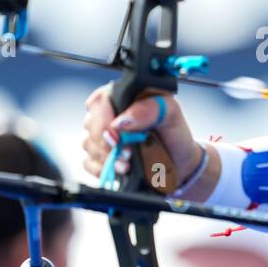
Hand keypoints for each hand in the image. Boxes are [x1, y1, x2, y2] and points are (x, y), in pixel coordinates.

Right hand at [82, 83, 202, 192]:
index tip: (117, 137)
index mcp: (123, 96)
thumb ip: (148, 109)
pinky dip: (102, 169)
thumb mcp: (170, 113)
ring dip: (107, 157)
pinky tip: (119, 169)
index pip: (100, 101)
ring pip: (88, 144)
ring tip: (128, 163)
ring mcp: (103, 135)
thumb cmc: (174, 132)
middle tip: (128, 153)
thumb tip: (121, 121)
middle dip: (107, 143)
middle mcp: (109, 113)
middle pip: (91, 124)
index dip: (104, 120)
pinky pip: (89, 162)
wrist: (179, 162)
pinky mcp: (100, 156)